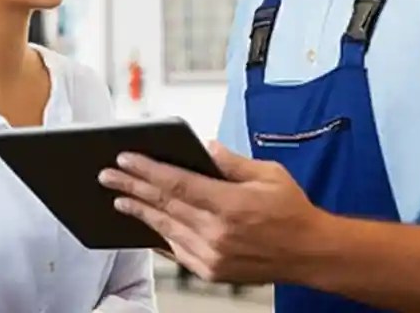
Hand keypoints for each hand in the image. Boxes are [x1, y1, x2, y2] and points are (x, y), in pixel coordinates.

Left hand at [98, 140, 331, 284]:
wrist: (312, 253)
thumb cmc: (292, 211)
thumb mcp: (268, 174)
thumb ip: (231, 161)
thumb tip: (205, 148)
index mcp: (230, 204)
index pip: (176, 183)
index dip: (146, 170)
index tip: (124, 158)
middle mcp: (218, 232)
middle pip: (164, 205)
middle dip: (131, 188)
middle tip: (107, 175)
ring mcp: (213, 255)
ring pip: (165, 229)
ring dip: (139, 211)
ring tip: (119, 199)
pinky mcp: (212, 271)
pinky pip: (176, 251)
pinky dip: (158, 235)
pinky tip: (146, 224)